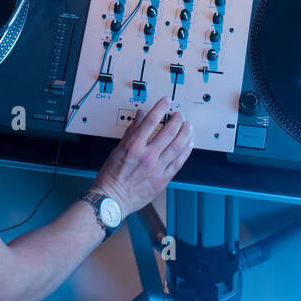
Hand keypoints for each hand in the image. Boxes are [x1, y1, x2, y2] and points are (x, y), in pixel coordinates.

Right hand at [93, 97, 192, 214]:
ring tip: (188, 126)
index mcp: (133, 146)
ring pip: (177, 146)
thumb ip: (132, 131)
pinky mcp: (162, 180)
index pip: (150, 121)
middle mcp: (147, 156)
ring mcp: (156, 168)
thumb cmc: (111, 176)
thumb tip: (140, 116)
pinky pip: (178, 163)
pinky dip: (185, 151)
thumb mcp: (118, 149)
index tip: (166, 101)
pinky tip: (189, 144)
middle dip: (177, 120)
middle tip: (179, 114)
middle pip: (168, 132)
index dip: (160, 108)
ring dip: (185, 133)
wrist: (112, 199)